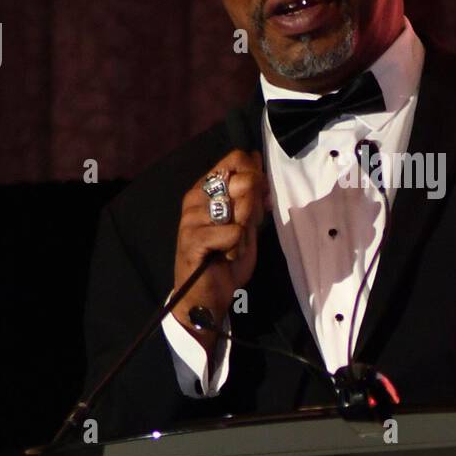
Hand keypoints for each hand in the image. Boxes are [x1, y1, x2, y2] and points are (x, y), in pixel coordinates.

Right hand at [172, 150, 271, 351]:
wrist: (207, 297)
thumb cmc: (225, 260)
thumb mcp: (246, 225)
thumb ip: (254, 199)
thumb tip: (264, 170)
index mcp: (207, 188)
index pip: (236, 159)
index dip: (256, 174)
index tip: (259, 196)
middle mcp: (196, 197)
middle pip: (244, 180)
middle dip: (255, 207)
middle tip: (244, 230)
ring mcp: (191, 217)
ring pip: (241, 207)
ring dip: (245, 231)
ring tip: (232, 246)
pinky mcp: (193, 237)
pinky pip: (233, 233)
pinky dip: (237, 248)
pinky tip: (224, 257)